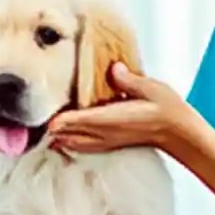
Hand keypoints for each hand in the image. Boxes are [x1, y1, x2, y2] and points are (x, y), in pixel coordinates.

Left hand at [47, 62, 192, 152]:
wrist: (179, 132)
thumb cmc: (166, 109)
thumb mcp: (150, 87)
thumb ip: (129, 80)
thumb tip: (114, 68)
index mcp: (110, 119)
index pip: (74, 122)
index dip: (56, 118)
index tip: (42, 109)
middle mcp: (104, 133)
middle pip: (66, 135)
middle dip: (50, 128)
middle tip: (36, 115)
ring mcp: (106, 141)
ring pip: (72, 143)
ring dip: (59, 135)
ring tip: (47, 124)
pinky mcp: (109, 144)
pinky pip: (82, 146)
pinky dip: (70, 140)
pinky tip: (65, 133)